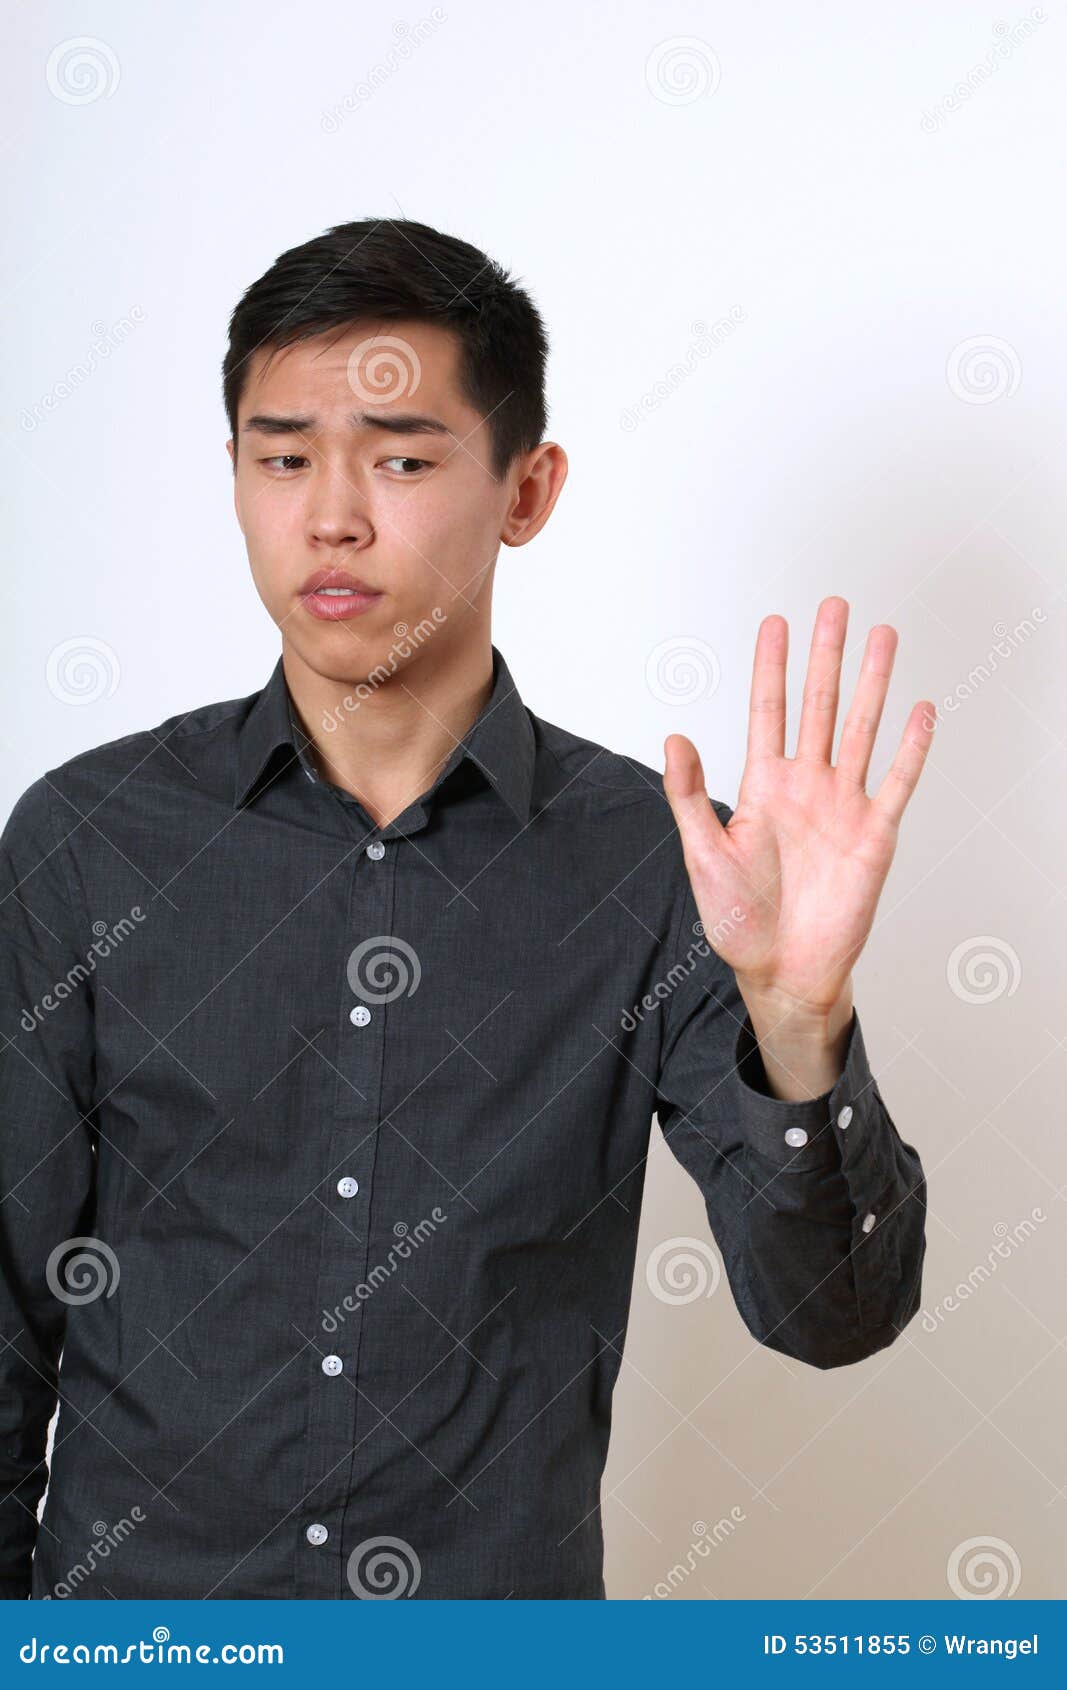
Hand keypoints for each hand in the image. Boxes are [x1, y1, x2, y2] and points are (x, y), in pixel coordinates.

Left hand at [663, 596, 934, 1027]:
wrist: (783, 972)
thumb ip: (688, 795)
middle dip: (826, 656)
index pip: (768, 711)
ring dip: (872, 683)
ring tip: (882, 636)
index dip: (772, 667)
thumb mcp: (702, 854)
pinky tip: (921, 710)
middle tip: (834, 605)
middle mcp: (806, 787)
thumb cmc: (738, 921)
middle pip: (818, 706)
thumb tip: (673, 737)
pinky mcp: (875, 834)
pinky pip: (897, 781)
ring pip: (860, 729)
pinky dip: (912, 747)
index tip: (775, 622)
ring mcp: (843, 806)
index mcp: (763, 787)